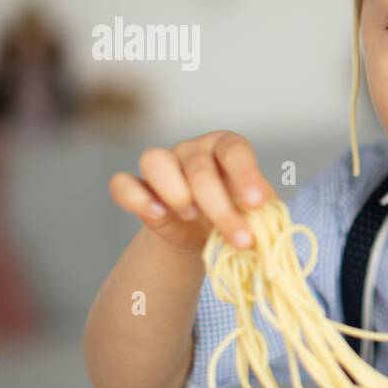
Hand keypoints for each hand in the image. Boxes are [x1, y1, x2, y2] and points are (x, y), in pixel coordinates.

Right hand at [108, 131, 276, 254]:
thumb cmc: (239, 215)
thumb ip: (263, 216)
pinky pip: (122, 184)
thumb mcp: (258, 214)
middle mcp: (193, 149)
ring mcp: (163, 164)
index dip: (246, 175)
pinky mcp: (138, 187)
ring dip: (175, 192)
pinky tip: (157, 214)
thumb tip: (265, 232)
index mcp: (226, 148)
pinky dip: (135, 198)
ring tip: (192, 216)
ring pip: (154, 160)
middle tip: (240, 239)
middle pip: (199, 169)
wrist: (207, 234)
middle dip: (221, 209)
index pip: (234, 150)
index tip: (258, 204)